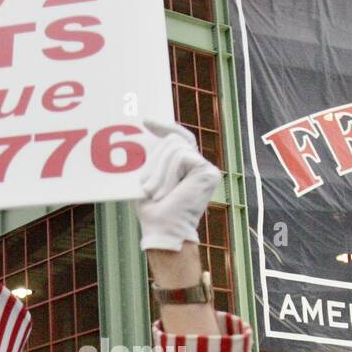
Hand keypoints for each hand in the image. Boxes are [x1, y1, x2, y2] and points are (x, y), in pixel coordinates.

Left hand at [135, 118, 220, 252]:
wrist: (163, 230)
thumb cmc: (154, 210)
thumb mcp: (148, 177)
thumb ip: (152, 158)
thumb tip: (142, 132)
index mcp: (186, 166)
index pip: (179, 137)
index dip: (164, 126)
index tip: (146, 121)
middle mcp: (199, 164)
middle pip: (173, 139)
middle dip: (155, 162)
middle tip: (148, 188)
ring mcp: (206, 167)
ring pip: (175, 147)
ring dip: (159, 172)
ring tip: (157, 194)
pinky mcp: (209, 172)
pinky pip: (181, 157)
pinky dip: (168, 174)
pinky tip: (169, 192)